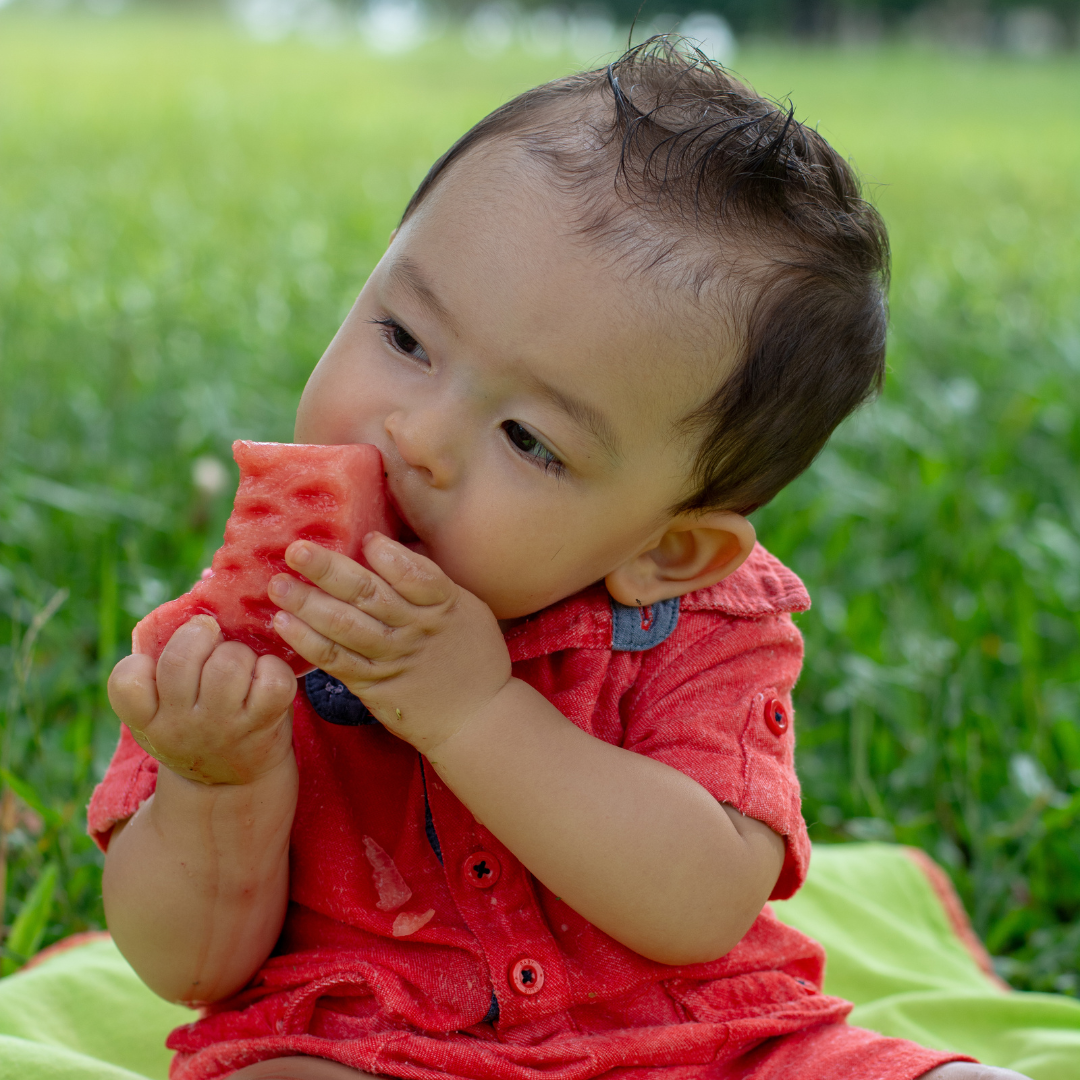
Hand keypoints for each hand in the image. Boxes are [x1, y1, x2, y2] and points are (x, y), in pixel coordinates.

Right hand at [108, 616, 297, 784]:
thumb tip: (201, 595)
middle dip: (200, 636)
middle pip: (180, 660)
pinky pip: (272, 678)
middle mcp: (179, 727)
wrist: (233, 785)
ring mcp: (222, 728)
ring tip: (241, 665)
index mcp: (147, 719)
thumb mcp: (166, 709)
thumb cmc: (198, 725)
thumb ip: (166, 668)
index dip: (141, 663)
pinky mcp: (262, 725)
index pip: (126, 681)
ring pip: (229, 664)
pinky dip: (273, 669)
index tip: (158, 666)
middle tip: (211, 640)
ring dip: (239, 652)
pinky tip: (266, 679)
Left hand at [268, 533, 511, 754]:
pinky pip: (335, 660)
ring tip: (278, 585)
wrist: (477, 717)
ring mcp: (391, 659)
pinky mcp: (373, 685)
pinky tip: (283, 623)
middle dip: (328, 570)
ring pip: (344, 626)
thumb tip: (388, 549)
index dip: (388, 556)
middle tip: (296, 550)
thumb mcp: (467, 609)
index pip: (415, 575)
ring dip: (307, 604)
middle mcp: (414, 629)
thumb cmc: (473, 654)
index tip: (366, 539)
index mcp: (443, 605)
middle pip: (368, 595)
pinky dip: (307, 642)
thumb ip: (431, 582)